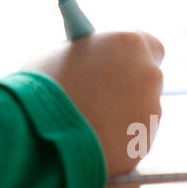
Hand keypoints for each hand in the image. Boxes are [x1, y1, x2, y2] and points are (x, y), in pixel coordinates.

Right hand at [22, 30, 164, 178]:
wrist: (36, 133)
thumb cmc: (42, 86)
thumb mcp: (62, 56)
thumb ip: (89, 57)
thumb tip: (94, 64)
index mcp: (129, 43)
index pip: (150, 46)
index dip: (133, 57)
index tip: (121, 64)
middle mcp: (148, 75)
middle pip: (147, 80)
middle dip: (128, 87)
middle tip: (102, 96)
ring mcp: (150, 112)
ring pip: (141, 112)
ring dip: (121, 116)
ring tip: (87, 123)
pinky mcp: (142, 144)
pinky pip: (131, 139)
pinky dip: (115, 141)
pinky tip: (90, 141)